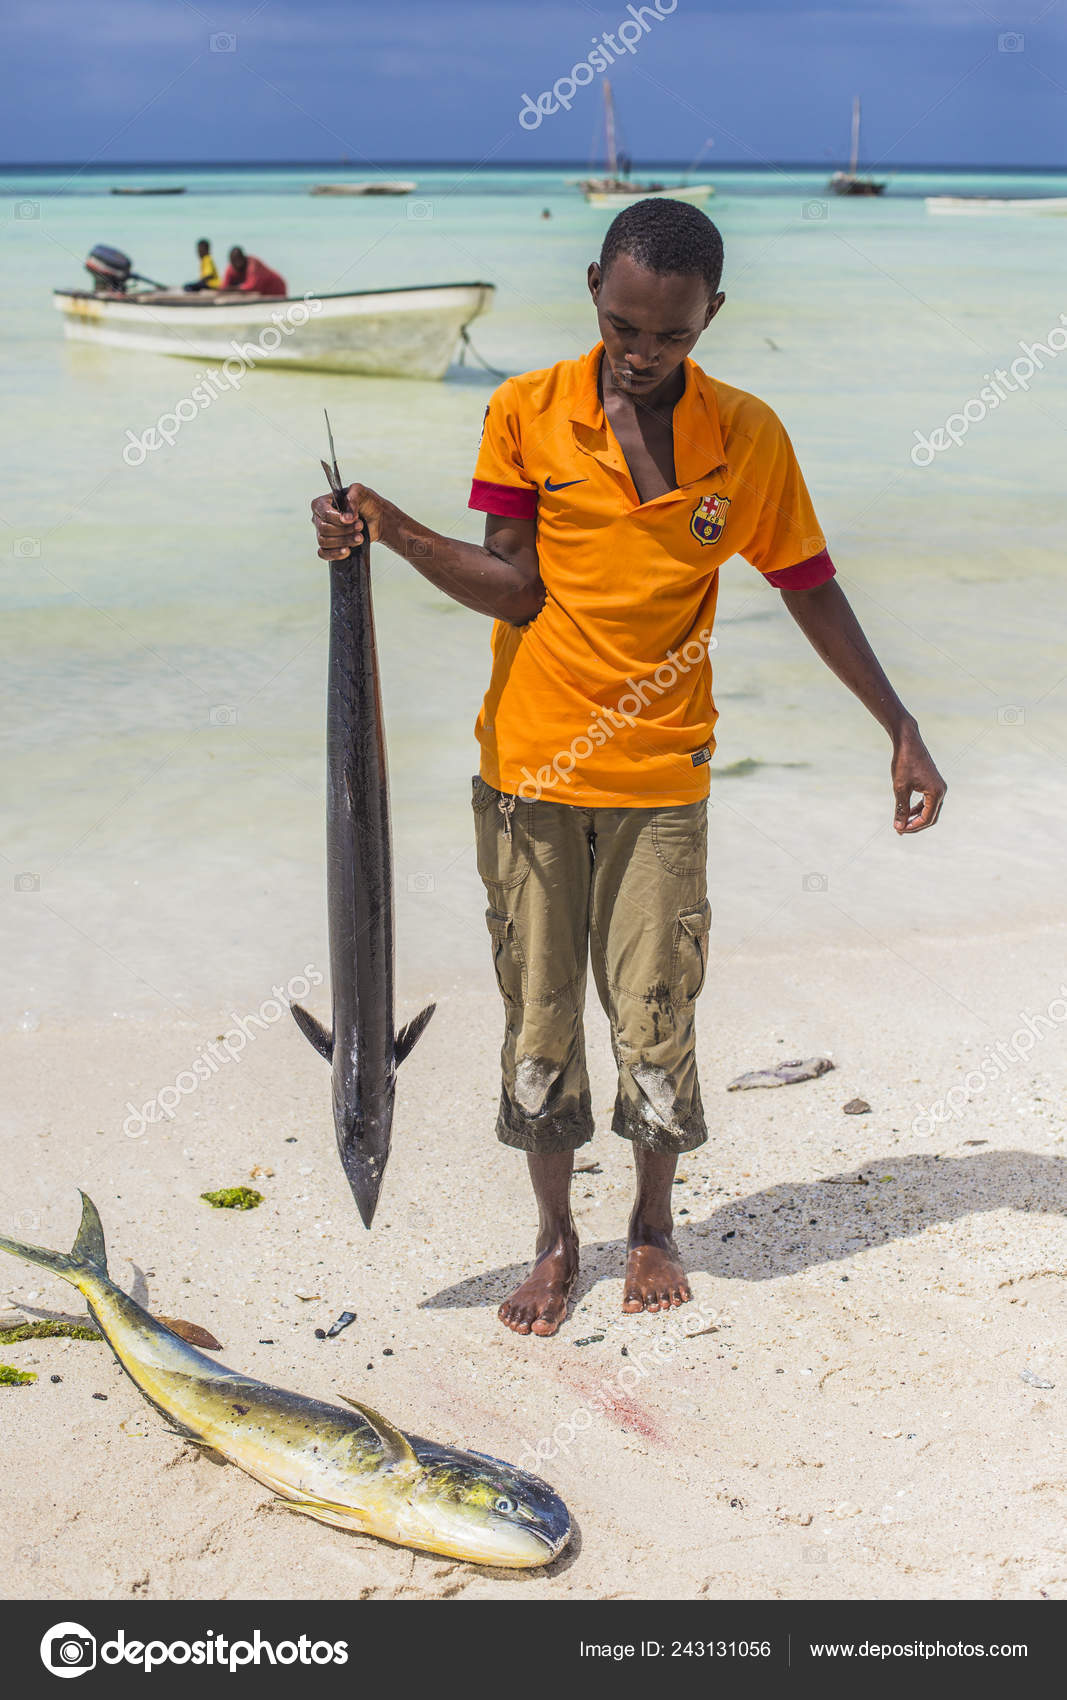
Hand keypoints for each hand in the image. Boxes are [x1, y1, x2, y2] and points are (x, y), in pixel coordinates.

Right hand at [311, 483, 385, 560]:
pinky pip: (323, 554)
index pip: (323, 513)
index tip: (354, 519)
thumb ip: (352, 499)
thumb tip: (346, 518)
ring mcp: (322, 533)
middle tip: (360, 526)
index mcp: (322, 503)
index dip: (338, 519)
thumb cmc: (366, 502)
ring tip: (360, 537)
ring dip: (344, 541)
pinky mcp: (329, 546)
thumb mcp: (360, 492)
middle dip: (344, 530)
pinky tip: (347, 551)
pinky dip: (335, 554)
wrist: (377, 517)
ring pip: (324, 542)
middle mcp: (319, 518)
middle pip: (324, 529)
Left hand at [891, 719, 945, 833]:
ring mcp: (938, 786)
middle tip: (900, 830)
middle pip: (931, 816)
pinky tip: (906, 811)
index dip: (913, 827)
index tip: (898, 829)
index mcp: (936, 792)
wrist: (908, 742)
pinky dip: (918, 808)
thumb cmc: (904, 763)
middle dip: (916, 825)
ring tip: (901, 822)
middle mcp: (941, 790)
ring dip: (917, 817)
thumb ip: (901, 809)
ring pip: (930, 809)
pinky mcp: (933, 783)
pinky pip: (928, 801)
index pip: (927, 818)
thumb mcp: (900, 788)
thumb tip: (899, 827)